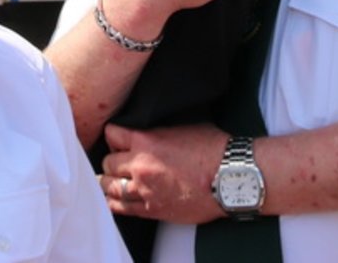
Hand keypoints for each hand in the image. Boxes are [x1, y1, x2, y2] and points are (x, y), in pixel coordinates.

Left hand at [99, 122, 226, 222]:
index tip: (117, 139)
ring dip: (109, 183)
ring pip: (109, 188)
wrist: (230, 178)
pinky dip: (116, 203)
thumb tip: (154, 128)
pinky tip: (116, 199)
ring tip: (112, 181)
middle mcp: (140, 166)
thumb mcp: (184, 126)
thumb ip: (160, 130)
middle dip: (112, 162)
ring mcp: (145, 190)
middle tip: (118, 162)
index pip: (112, 134)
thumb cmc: (214, 150)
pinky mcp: (153, 210)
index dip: (114, 136)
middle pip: (108, 164)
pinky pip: (122, 209)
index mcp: (146, 141)